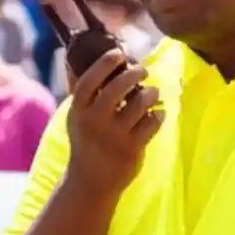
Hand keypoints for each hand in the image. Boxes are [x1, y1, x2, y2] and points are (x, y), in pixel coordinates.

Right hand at [65, 50, 163, 198]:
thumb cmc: (86, 142)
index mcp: (78, 111)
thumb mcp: (76, 117)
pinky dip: (158, 115)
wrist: (91, 181)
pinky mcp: (132, 148)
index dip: (105, 64)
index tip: (120, 54)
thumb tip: (76, 57)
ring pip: (139, 104)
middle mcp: (94, 121)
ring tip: (152, 93)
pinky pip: (152, 123)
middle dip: (133, 74)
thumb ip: (80, 92)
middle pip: (116, 88)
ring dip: (150, 93)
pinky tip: (157, 114)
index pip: (89, 80)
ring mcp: (114, 135)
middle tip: (142, 71)